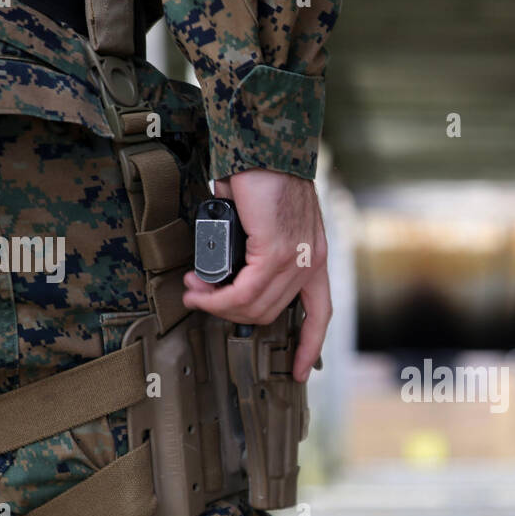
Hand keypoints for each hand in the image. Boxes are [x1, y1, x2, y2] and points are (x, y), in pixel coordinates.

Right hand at [182, 169, 330, 382]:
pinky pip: (243, 291)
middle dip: (231, 314)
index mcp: (317, 255)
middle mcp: (313, 261)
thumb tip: (230, 266)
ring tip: (193, 291)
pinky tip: (200, 288)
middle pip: (272, 313)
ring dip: (217, 305)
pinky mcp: (276, 250)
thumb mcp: (268, 220)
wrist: (264, 144)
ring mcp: (297, 258)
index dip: (309, 346)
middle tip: (201, 299)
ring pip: (254, 306)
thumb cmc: (263, 173)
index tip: (297, 371)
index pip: (321, 313)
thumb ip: (259, 247)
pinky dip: (218, 297)